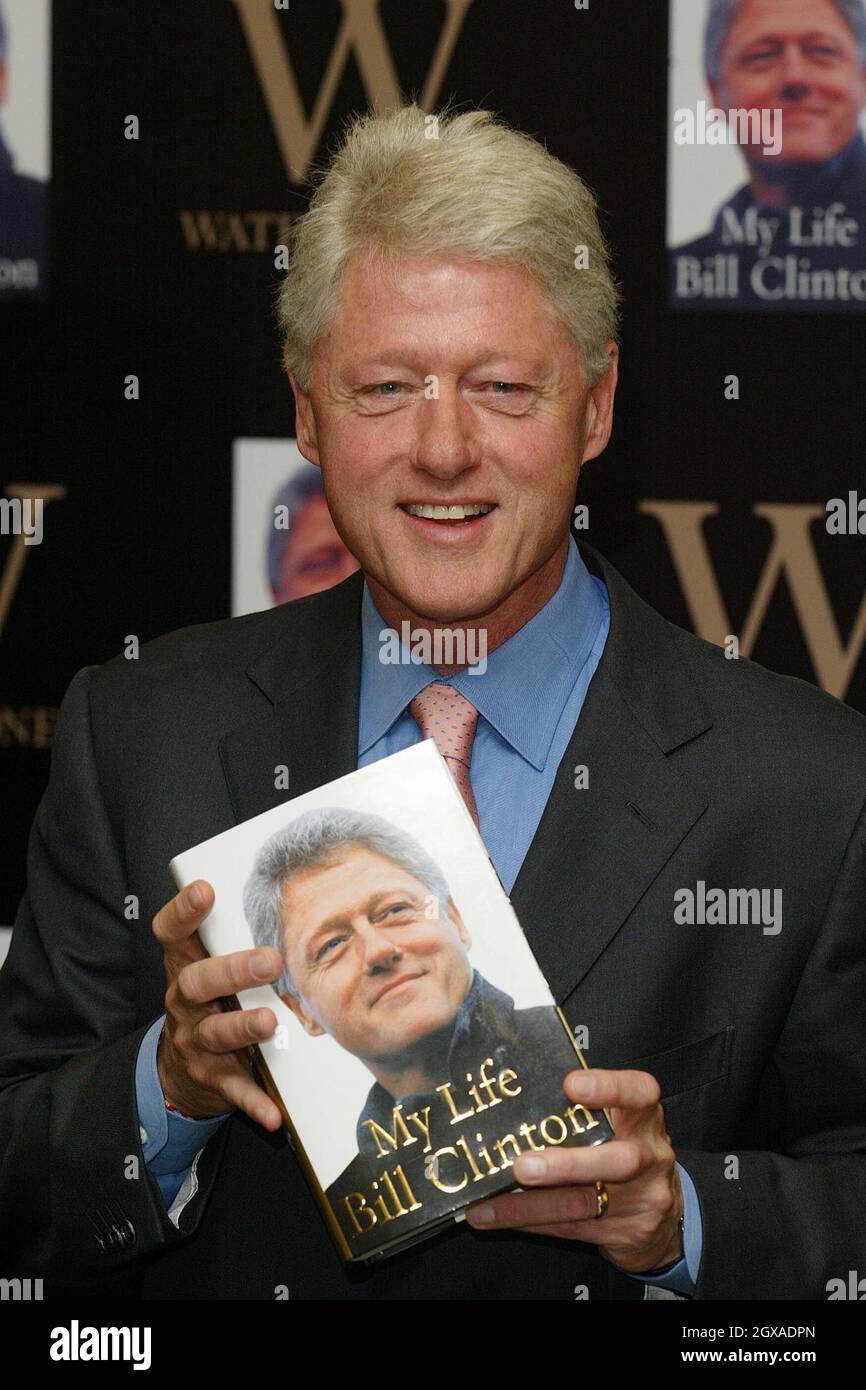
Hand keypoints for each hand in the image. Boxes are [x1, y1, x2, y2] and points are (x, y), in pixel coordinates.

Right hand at [152, 880, 283, 1128]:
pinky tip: (274, 1114)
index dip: (183, 912)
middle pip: (196, 982)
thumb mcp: (213, 970)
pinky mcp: (212, 1079)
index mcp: (185, 969)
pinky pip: (234, 1090)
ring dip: (243, 1029)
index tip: (205, 890)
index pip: (173, 935)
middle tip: (270, 961)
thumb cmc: (213, 1004)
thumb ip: (233, 940)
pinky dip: (254, 1101)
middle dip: (231, 971)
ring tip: (269, 1025)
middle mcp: (184, 1003)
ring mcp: (195, 1042)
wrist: (182, 1073)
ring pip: (214, 1033)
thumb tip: (282, 890)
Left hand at [465, 1068, 683, 1273]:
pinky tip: (499, 1217)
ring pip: (582, 1203)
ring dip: (530, 1205)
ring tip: (490, 1205)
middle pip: (616, 1161)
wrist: (670, 1215)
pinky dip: (531, 1222)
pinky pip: (571, 1228)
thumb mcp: (621, 1122)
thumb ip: (587, 1111)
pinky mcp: (626, 1233)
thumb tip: (522, 1096)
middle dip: (566, 1165)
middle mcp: (650, 1156)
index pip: (639, 1093)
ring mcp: (641, 1199)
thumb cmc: (629, 1150)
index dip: (609, 1088)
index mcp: (645, 1117)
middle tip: (523, 1166)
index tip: (571, 1085)